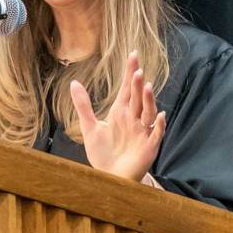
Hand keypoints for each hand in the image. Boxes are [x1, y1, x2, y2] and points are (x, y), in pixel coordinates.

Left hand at [69, 50, 166, 181]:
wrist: (110, 177)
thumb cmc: (102, 153)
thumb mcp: (90, 128)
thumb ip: (83, 105)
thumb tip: (73, 82)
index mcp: (121, 112)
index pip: (127, 89)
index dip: (129, 73)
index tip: (133, 55)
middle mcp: (134, 119)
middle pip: (137, 98)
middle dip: (137, 84)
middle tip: (137, 69)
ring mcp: (143, 132)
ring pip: (148, 112)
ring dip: (148, 100)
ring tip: (146, 86)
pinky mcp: (149, 146)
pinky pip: (156, 134)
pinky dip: (158, 125)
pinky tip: (159, 116)